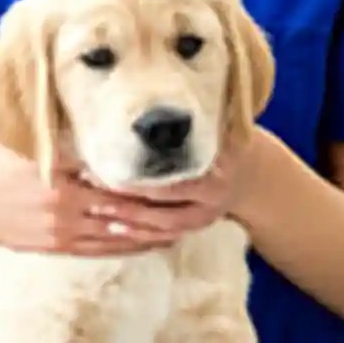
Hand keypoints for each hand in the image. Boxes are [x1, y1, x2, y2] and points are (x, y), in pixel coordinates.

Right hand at [0, 139, 178, 256]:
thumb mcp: (27, 139)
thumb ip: (61, 135)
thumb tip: (99, 126)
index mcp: (58, 166)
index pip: (116, 168)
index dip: (151, 169)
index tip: (178, 163)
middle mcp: (63, 199)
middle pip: (127, 202)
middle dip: (163, 201)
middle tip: (196, 195)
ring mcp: (60, 227)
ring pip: (120, 229)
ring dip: (156, 226)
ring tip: (187, 218)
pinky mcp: (54, 246)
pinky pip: (103, 248)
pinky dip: (132, 243)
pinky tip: (153, 239)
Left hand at [102, 127, 267, 237]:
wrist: (251, 172)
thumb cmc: (224, 138)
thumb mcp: (215, 126)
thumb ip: (186, 124)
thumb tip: (145, 106)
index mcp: (215, 172)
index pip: (170, 182)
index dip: (137, 181)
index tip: (107, 171)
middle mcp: (211, 199)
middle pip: (162, 207)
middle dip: (125, 203)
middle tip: (92, 193)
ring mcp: (204, 217)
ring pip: (161, 227)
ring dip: (128, 221)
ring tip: (97, 210)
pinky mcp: (195, 228)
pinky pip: (164, 237)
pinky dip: (138, 234)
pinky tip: (114, 227)